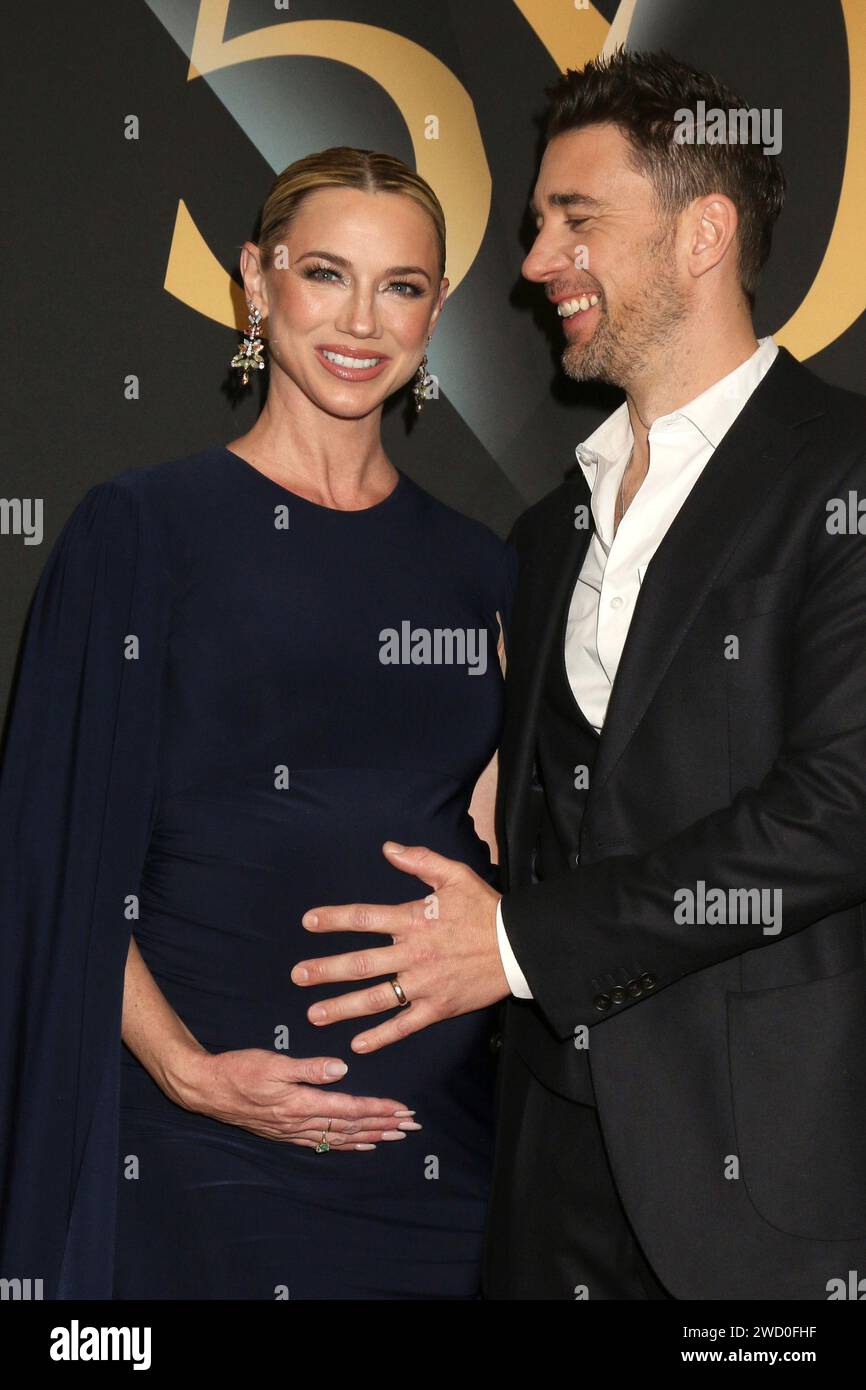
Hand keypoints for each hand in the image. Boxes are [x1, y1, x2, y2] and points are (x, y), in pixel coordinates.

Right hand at [164, 1047, 419, 1150]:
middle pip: (351, 1127)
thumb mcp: (273, 1062)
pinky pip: (323, 1143)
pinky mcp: (286, 1132)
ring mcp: (293, 1131)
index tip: (403, 1110)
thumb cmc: (239, 1069)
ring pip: (340, 1137)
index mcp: (301, 1103)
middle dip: (384, 1126)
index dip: (379, 1110)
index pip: (350, 1108)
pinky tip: (360, 1144)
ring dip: (370, 1136)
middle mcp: (301, 1122)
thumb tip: (342, 1069)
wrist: (207, 1088)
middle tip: (412, 1127)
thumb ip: (309, 1068)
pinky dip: (346, 1145)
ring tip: (395, 1136)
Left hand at [292, 842, 509, 1053]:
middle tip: (298, 975)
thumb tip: (388, 849)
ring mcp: (425, 984)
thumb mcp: (455, 875)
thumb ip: (420, 861)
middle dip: (325, 970)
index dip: (334, 919)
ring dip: (342, 1007)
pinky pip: (405, 1025)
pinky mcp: (438, 1007)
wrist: (519, 946)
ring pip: (376, 998)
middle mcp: (413, 954)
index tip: (308, 922)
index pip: (364, 919)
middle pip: (360, 964)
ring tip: (314, 1014)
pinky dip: (381, 1036)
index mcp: (414, 920)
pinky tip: (357, 1043)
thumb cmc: (486, 908)